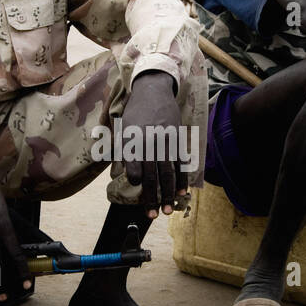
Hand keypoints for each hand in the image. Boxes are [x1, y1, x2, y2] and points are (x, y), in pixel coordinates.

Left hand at [120, 71, 185, 217]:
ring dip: (168, 194)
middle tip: (153, 215)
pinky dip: (182, 180)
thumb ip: (125, 152)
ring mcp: (166, 143)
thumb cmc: (134, 112)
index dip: (136, 178)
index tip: (136, 188)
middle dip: (153, 197)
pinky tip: (182, 193)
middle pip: (152, 175)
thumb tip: (128, 175)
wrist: (153, 90)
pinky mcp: (177, 141)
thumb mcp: (123, 129)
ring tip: (168, 210)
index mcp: (134, 141)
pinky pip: (181, 164)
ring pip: (168, 173)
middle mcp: (150, 144)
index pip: (135, 166)